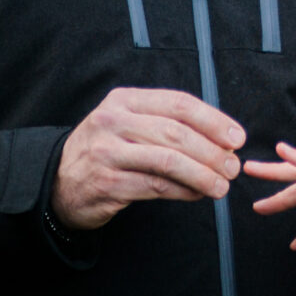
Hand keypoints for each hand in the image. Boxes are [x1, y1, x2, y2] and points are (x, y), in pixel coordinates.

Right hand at [52, 88, 245, 229]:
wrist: (58, 182)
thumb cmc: (107, 150)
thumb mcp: (129, 124)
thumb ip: (169, 125)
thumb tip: (223, 141)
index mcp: (124, 100)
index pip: (178, 104)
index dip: (213, 120)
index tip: (237, 137)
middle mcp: (113, 122)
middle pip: (176, 133)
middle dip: (212, 151)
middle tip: (233, 167)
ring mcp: (107, 152)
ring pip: (168, 162)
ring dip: (202, 175)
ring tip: (222, 185)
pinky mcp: (107, 183)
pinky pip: (156, 187)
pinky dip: (183, 191)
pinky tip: (197, 194)